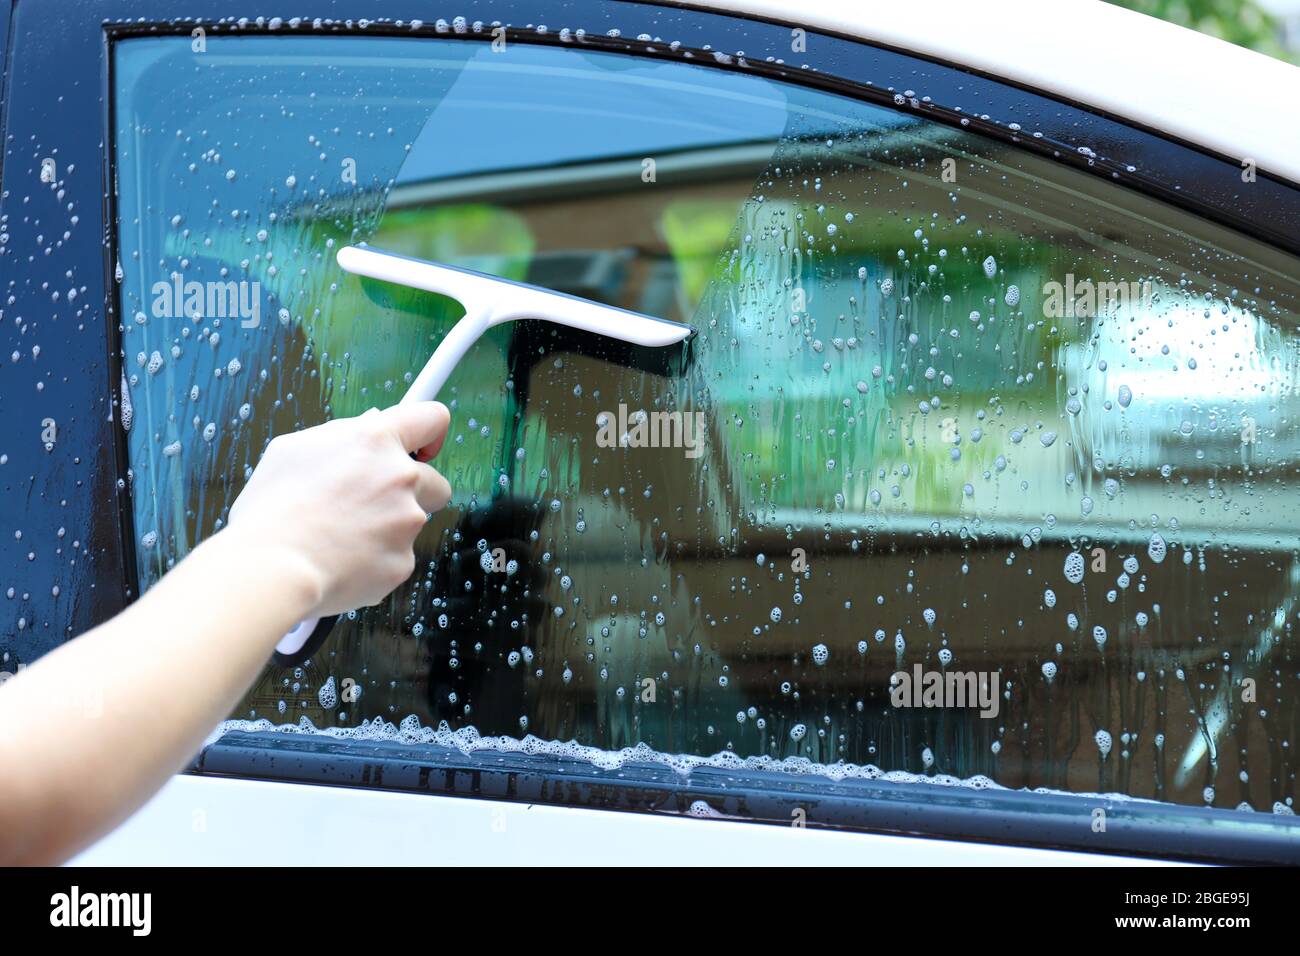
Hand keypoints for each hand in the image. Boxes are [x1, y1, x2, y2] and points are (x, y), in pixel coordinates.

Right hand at [228, 403, 451, 616]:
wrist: (270, 569)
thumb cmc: (272, 510)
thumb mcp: (293, 449)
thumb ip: (340, 436)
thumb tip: (365, 428)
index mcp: (375, 440)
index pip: (431, 418)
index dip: (429, 433)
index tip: (423, 447)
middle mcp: (400, 477)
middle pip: (436, 482)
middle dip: (413, 492)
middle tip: (373, 504)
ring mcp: (407, 521)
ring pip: (414, 522)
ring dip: (390, 527)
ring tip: (343, 535)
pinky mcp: (404, 561)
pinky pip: (398, 557)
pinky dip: (377, 559)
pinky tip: (343, 559)